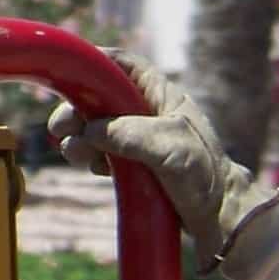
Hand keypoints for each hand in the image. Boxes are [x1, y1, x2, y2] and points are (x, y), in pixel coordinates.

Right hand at [46, 49, 278, 278]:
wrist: (218, 216)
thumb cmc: (202, 174)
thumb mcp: (167, 147)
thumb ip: (128, 133)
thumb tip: (89, 130)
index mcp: (161, 95)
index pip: (124, 66)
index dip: (96, 63)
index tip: (70, 70)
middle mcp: (148, 113)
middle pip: (102, 99)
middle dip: (77, 110)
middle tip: (59, 128)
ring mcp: (141, 140)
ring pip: (98, 129)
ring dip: (80, 138)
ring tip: (73, 153)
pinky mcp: (135, 166)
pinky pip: (104, 155)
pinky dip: (91, 159)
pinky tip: (91, 167)